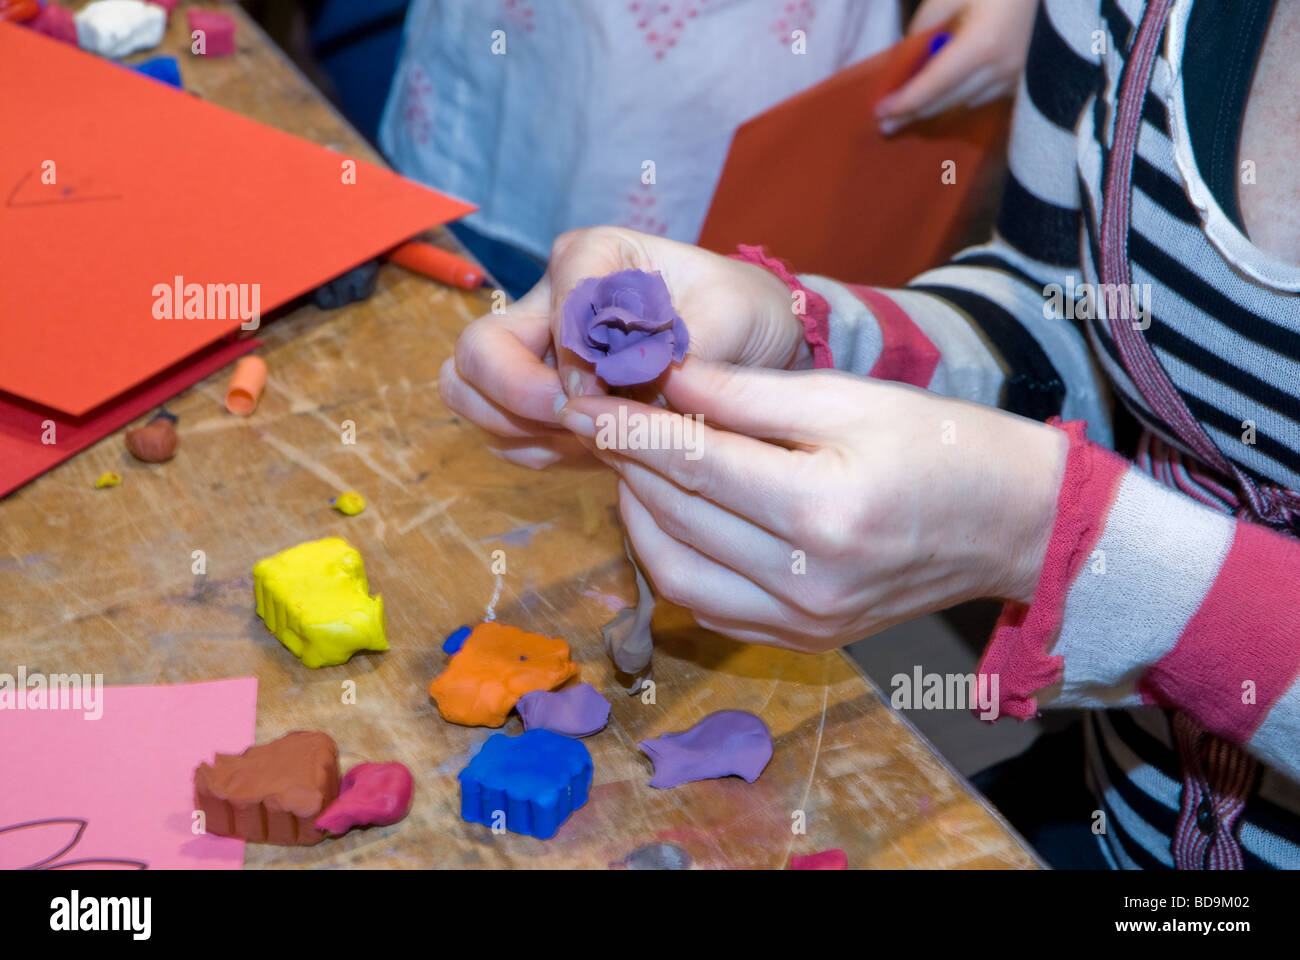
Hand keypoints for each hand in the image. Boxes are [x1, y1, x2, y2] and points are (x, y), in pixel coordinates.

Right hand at [438, 227, 798, 469]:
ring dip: (518, 428)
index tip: (612, 390)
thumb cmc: (740, 316)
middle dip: (515, 396)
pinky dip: (535, 449)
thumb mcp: (733, 315)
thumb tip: (626, 373)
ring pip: (469, 392)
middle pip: (478, 349)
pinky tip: (592, 450)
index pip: (555, 303)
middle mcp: (549, 298)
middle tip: (576, 423)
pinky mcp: (536, 395)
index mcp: (594, 256)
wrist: (747, 351)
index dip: (576, 355)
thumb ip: (681, 338)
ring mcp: (535, 350)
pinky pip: (500, 432)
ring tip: (588, 440)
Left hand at [555, 360, 1065, 651]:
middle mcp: (806, 582)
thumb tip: (666, 379)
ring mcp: (805, 624)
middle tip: (601, 424)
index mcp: (821, 511)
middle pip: (678, 521)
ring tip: (635, 468)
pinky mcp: (805, 641)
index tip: (583, 399)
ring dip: (640, 520)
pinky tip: (671, 519)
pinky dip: (675, 563)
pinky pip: (709, 609)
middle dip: (627, 467)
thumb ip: (749, 394)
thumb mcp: (849, 398)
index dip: (631, 429)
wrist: (1013, 525)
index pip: (694, 465)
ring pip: (677, 577)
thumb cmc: (942, 446)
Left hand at [875, 0, 1038, 134]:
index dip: (905, 102)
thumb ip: (927, 24)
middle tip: (886, 124)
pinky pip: (987, 96)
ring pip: (967, 102)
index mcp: (982, 46)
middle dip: (914, 113)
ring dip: (939, 106)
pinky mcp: (1027, 77)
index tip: (880, 113)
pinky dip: (963, 96)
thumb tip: (907, 58)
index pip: (933, 86)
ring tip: (911, 109)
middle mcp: (1001, 69)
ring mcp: (1018, 76)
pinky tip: (948, 93)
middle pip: (948, 101)